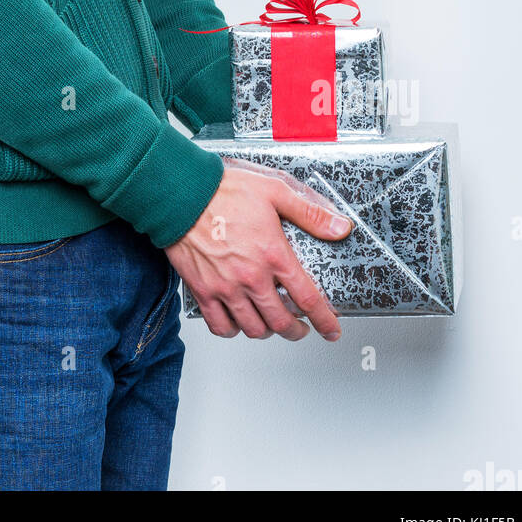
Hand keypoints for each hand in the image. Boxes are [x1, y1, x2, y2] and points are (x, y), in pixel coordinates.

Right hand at [164, 158, 352, 342]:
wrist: (181, 193)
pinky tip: (238, 322)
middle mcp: (251, 277)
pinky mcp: (203, 290)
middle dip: (298, 330)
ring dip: (268, 331)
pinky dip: (233, 331)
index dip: (324, 319)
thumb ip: (310, 213)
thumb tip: (339, 227)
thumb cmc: (223, 190)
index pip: (308, 299)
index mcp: (273, 254)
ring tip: (272, 325)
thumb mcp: (274, 191)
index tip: (331, 328)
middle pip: (282, 322)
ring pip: (253, 328)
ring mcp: (226, 287)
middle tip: (302, 328)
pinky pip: (220, 326)